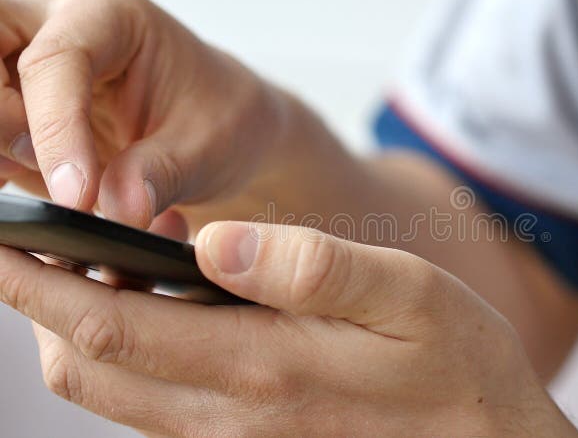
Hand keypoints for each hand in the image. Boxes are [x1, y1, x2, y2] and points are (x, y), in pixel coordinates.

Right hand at [0, 0, 283, 227]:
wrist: (223, 130)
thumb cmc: (221, 118)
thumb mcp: (206, 146)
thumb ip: (159, 174)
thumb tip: (117, 212)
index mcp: (110, 17)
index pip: (55, 61)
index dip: (56, 130)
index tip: (77, 195)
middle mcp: (57, 28)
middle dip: (1, 113)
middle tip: (34, 165)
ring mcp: (28, 68)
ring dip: (1, 146)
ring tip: (60, 189)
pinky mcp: (19, 112)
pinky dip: (4, 165)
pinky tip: (40, 193)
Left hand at [0, 222, 576, 435]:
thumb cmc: (458, 367)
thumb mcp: (404, 295)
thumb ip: (308, 266)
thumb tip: (216, 240)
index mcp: (263, 367)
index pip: (110, 325)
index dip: (41, 279)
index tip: (7, 235)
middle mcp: (232, 416)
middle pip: (90, 367)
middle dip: (42, 304)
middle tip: (40, 242)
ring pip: (115, 392)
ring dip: (85, 328)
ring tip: (103, 263)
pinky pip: (158, 405)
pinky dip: (133, 354)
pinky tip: (165, 309)